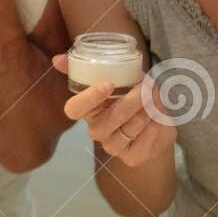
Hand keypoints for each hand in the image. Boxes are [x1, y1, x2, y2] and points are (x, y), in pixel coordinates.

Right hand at [53, 55, 174, 167]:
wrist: (152, 126)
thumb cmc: (128, 98)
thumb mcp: (113, 78)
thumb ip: (86, 68)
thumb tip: (57, 59)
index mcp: (85, 111)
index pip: (74, 109)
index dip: (89, 98)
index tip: (109, 83)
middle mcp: (96, 130)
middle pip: (111, 117)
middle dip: (133, 100)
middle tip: (148, 85)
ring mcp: (114, 146)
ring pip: (133, 126)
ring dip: (150, 108)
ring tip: (158, 95)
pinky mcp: (133, 157)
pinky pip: (148, 138)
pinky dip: (159, 123)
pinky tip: (160, 115)